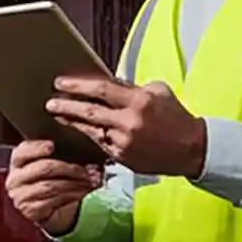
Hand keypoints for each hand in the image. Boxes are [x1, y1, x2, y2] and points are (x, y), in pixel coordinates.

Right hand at [4, 139, 102, 233]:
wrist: (52, 208)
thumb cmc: (54, 179)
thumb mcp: (57, 161)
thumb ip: (65, 152)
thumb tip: (92, 150)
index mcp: (18, 162)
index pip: (22, 151)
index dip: (37, 148)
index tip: (52, 146)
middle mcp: (14, 179)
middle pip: (43, 167)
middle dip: (68, 168)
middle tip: (85, 171)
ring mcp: (20, 196)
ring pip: (50, 185)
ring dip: (73, 184)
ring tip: (87, 183)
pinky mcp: (29, 210)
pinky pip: (52, 200)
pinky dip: (69, 197)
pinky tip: (79, 195)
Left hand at [47, 76, 206, 178]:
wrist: (191, 149)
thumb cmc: (176, 117)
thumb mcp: (158, 92)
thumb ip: (132, 88)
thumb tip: (109, 85)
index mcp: (138, 101)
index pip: (101, 89)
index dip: (78, 85)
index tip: (61, 83)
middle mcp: (129, 122)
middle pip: (89, 111)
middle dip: (66, 106)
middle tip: (50, 102)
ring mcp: (125, 142)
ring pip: (91, 130)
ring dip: (73, 122)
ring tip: (59, 116)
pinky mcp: (123, 158)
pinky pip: (100, 144)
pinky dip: (90, 136)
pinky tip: (80, 130)